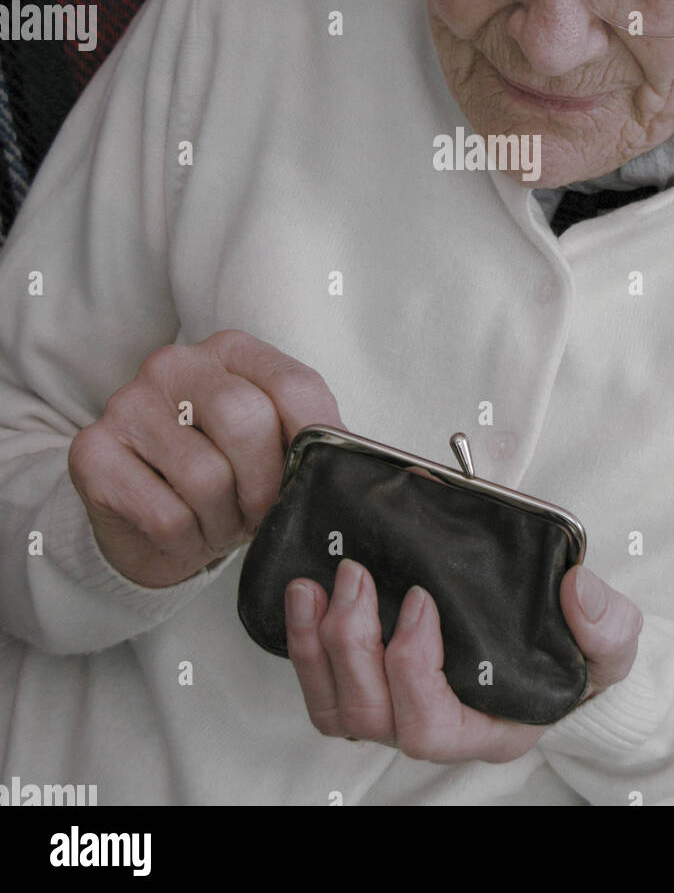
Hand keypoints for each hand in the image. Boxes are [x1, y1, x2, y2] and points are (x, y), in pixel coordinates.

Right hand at [68, 329, 343, 587]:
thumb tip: (363, 463)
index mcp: (233, 351)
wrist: (156, 526)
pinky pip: (165, 515)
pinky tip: (182, 533)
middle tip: (258, 514)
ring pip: (204, 477)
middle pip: (246, 422)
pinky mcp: (92, 452)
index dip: (314, 444)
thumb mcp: (276, 449)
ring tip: (218, 523)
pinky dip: (187, 542)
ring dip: (223, 522)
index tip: (309, 481)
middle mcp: (176, 364)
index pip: (294, 385)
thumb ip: (314, 440)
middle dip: (264, 488)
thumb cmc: (230, 480)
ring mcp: (128, 403)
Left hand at [285, 558, 642, 762]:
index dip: (412, 669)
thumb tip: (578, 590)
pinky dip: (302, 645)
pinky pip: (321, 686)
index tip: (420, 600)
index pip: (432, 728)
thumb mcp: (611, 640)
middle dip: (352, 645)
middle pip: (372, 716)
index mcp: (490, 728)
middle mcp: (437, 728)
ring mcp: (398, 707)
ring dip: (316, 645)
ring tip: (319, 584)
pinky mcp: (372, 680)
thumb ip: (605, 622)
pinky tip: (304, 595)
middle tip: (356, 575)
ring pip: (336, 707)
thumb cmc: (578, 653)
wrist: (561, 650)